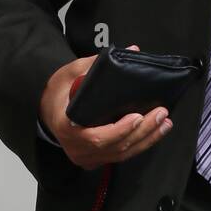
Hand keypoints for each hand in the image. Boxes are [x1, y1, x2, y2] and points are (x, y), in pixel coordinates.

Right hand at [39, 44, 172, 169]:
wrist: (46, 110)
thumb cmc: (59, 92)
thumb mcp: (72, 72)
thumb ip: (99, 63)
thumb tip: (133, 50)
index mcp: (67, 127)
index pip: (96, 137)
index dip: (119, 130)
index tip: (138, 117)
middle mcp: (76, 148)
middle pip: (115, 147)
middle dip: (143, 131)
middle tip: (161, 113)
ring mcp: (86, 157)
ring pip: (121, 154)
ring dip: (147, 139)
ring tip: (164, 123)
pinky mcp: (95, 159)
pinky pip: (120, 156)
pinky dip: (139, 145)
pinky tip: (155, 132)